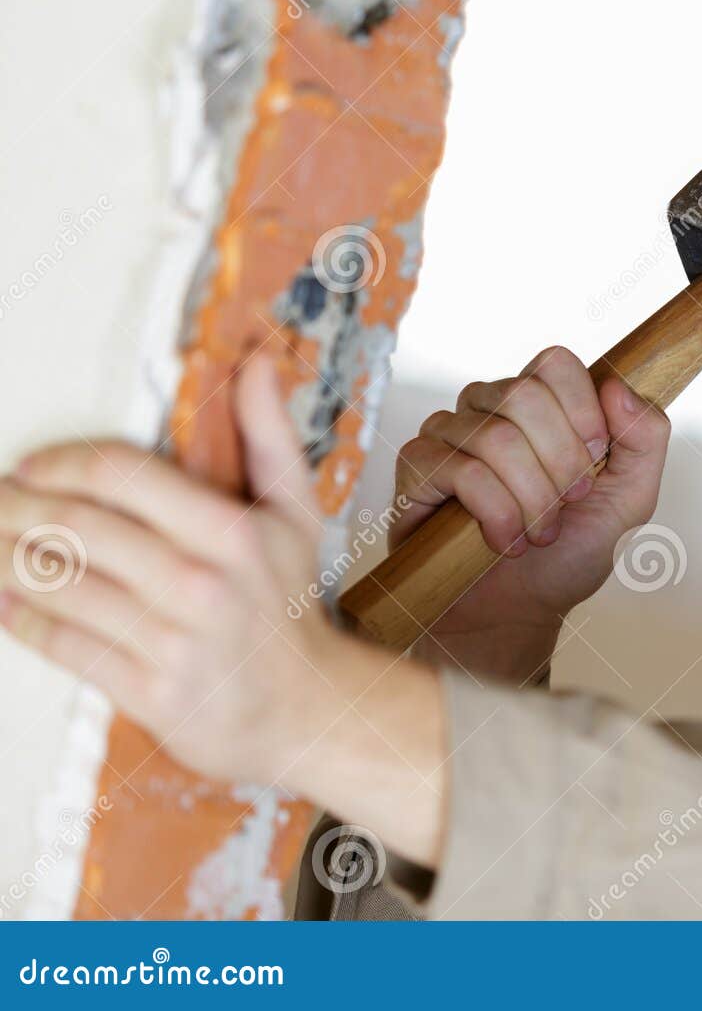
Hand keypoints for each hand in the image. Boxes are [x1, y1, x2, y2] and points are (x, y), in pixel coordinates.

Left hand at [0, 353, 446, 863]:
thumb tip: (255, 363)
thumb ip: (268, 434)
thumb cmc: (287, 605)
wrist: (303, 708)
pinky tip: (8, 600)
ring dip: (7, 561)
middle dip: (17, 509)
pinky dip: (22, 619)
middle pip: (78, 529)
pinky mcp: (149, 691)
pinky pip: (64, 644)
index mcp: (233, 532)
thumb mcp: (294, 513)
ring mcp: (172, 641)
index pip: (121, 476)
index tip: (34, 465)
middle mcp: (201, 584)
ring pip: (60, 586)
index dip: (63, 463)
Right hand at [391, 347, 669, 669]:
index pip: (555, 363)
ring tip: (538, 534)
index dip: (582, 411)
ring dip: (531, 500)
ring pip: (495, 437)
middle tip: (568, 506)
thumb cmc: (568, 552)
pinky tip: (505, 543)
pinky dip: (497, 515)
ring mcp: (449, 432)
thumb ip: (644, 439)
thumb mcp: (629, 499)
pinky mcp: (417, 466)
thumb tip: (618, 386)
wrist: (516, 613)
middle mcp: (491, 406)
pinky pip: (461, 470)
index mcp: (542, 402)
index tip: (595, 462)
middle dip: (560, 464)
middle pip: (525, 396)